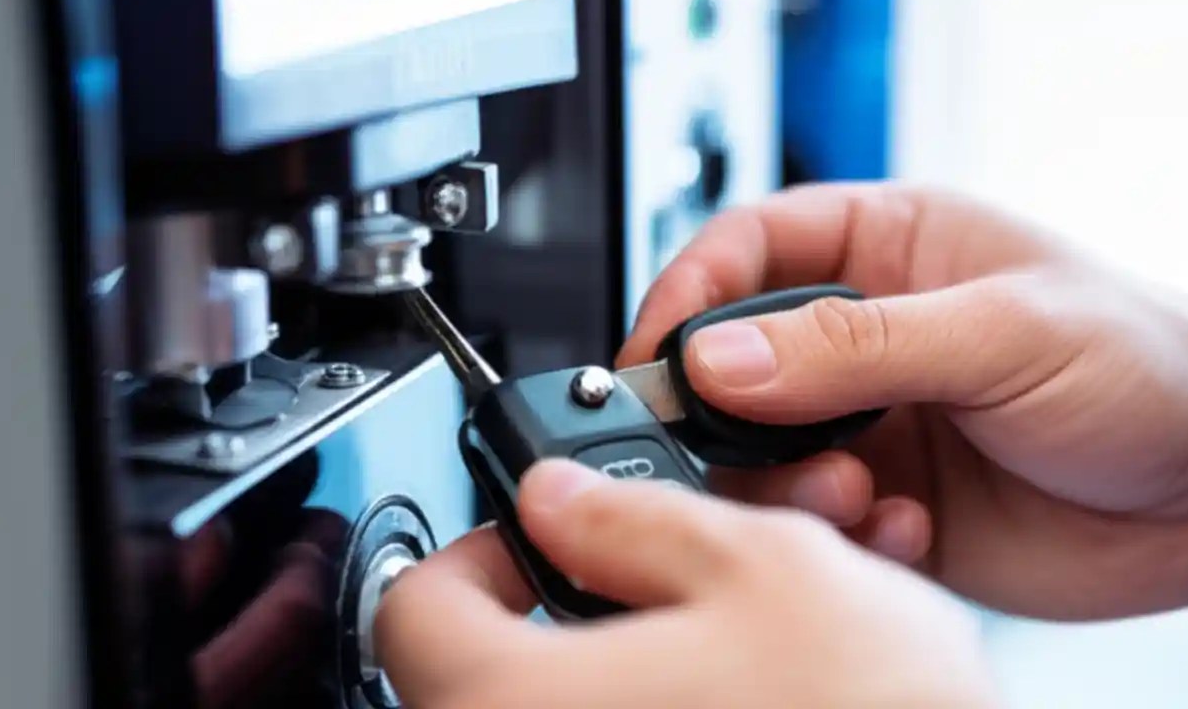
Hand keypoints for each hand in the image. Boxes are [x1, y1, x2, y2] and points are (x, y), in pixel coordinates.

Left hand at [378, 460, 995, 708]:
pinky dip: (691, 692)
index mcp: (514, 699)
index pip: (416, 608)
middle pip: (505, 657)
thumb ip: (635, 516)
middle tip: (665, 568)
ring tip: (745, 614)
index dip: (479, 549)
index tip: (539, 538)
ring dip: (658, 639)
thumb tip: (563, 499)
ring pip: (591, 694)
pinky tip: (770, 669)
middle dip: (592, 591)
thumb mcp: (764, 568)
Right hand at [619, 182, 1187, 619]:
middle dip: (721, 412)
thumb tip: (720, 357)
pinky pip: (818, 525)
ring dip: (789, 485)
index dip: (689, 292)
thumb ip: (855, 344)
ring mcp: (873, 424)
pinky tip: (908, 530)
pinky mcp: (889, 505)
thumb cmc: (1151, 366)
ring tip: (854, 494)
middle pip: (735, 362)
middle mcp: (865, 341)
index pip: (748, 250)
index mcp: (888, 251)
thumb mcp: (1003, 331)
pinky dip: (844, 537)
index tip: (659, 350)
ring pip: (764, 455)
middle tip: (732, 448)